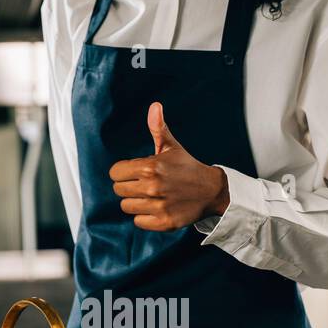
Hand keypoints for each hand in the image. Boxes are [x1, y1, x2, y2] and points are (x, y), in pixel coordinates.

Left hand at [109, 101, 229, 231]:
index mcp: (150, 167)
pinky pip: (138, 221)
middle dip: (128, 186)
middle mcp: (152, 187)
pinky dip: (145, 217)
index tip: (136, 172)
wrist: (212, 190)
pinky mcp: (164, 222)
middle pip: (118, 190)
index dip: (123, 172)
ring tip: (152, 196)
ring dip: (136, 202)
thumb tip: (154, 105)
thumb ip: (158, 128)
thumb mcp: (171, 147)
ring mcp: (159, 206)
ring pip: (126, 206)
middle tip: (145, 184)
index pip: (115, 173)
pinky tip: (158, 207)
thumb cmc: (186, 166)